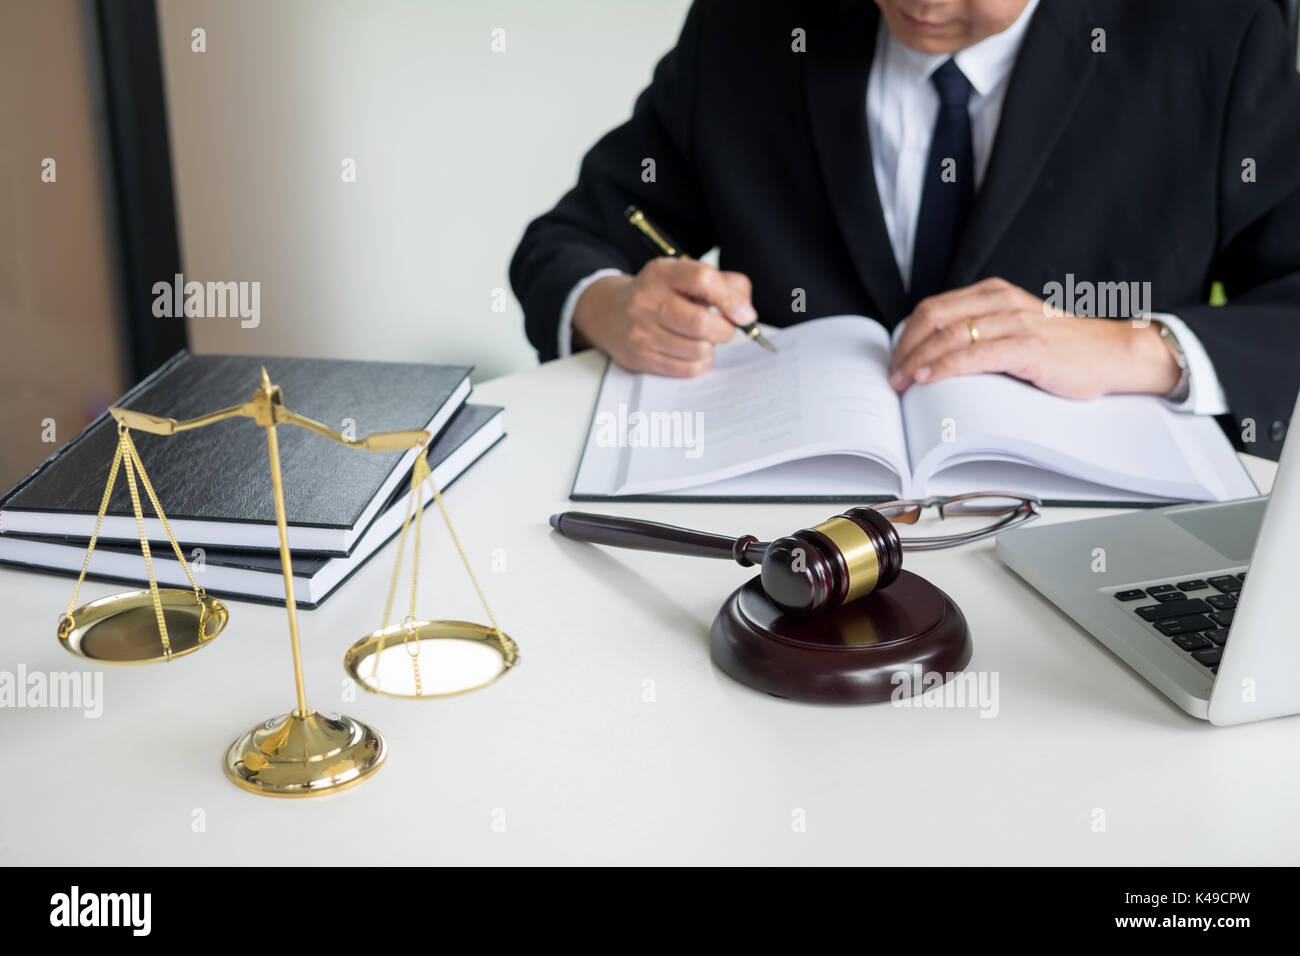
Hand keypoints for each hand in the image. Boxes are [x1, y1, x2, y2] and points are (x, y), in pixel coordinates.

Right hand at [572, 258, 754, 376]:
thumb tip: (745, 311)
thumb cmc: (659, 294)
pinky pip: (688, 369)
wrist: (609, 313)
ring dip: (710, 347)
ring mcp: (641, 332)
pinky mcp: (641, 357)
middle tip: (724, 328)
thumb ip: (724, 284)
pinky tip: (691, 351)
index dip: (731, 300)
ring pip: (698, 350)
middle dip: (724, 330)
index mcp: (661, 273)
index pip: (703, 280)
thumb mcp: (685, 276)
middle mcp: (647, 301)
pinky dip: (699, 362)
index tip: (744, 314)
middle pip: (702, 323)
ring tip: (700, 338)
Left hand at [887, 278, 1181, 399]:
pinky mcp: (1029, 347)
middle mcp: (1001, 301)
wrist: (1112, 354)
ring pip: (950, 335)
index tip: (893, 360)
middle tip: (892, 375)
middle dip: (905, 348)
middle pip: (934, 317)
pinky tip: (929, 379)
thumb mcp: (1014, 330)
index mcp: (993, 293)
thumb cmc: (1062, 351)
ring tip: (902, 382)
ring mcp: (1016, 322)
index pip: (934, 308)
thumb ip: (981, 334)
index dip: (906, 335)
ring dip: (918, 361)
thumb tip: (932, 359)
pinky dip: (945, 367)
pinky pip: (975, 354)